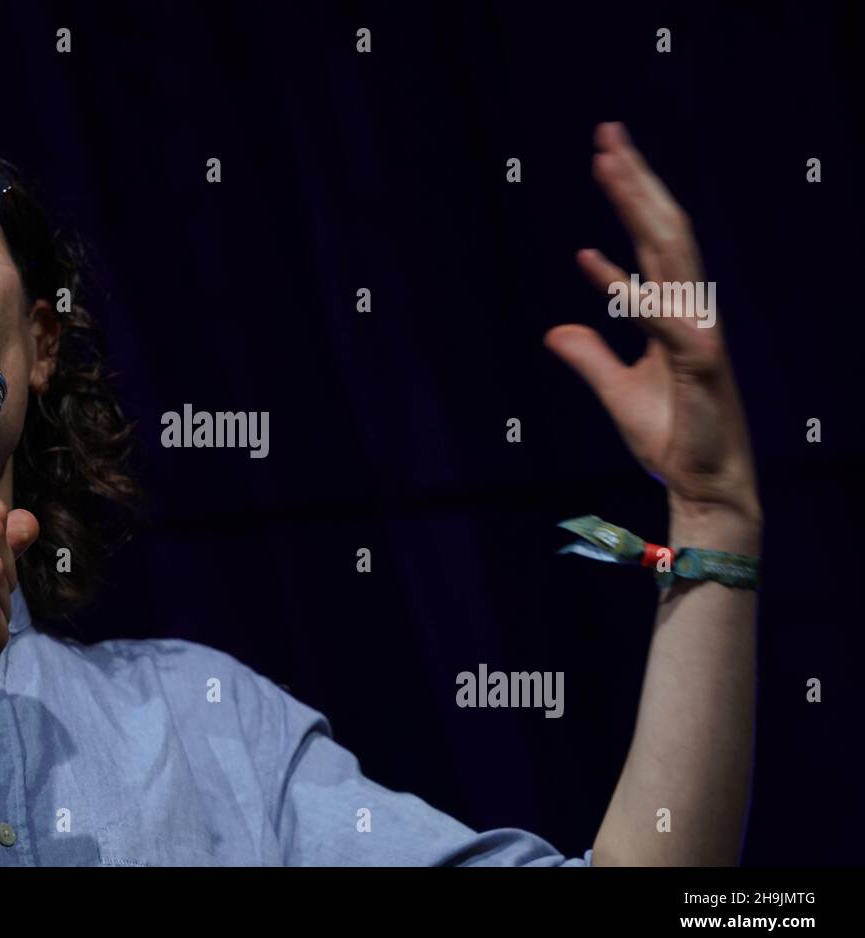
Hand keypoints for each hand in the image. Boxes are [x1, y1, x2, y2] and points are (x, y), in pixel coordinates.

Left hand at [544, 122, 761, 538]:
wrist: (701, 483)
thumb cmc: (670, 436)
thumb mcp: (615, 391)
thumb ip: (589, 356)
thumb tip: (556, 329)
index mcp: (671, 312)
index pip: (651, 241)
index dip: (630, 199)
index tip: (604, 158)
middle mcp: (688, 311)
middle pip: (663, 230)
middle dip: (636, 180)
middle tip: (608, 133)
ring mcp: (698, 332)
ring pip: (669, 254)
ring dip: (637, 207)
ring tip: (610, 164)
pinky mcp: (700, 363)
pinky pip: (660, 319)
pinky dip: (627, 290)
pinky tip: (590, 261)